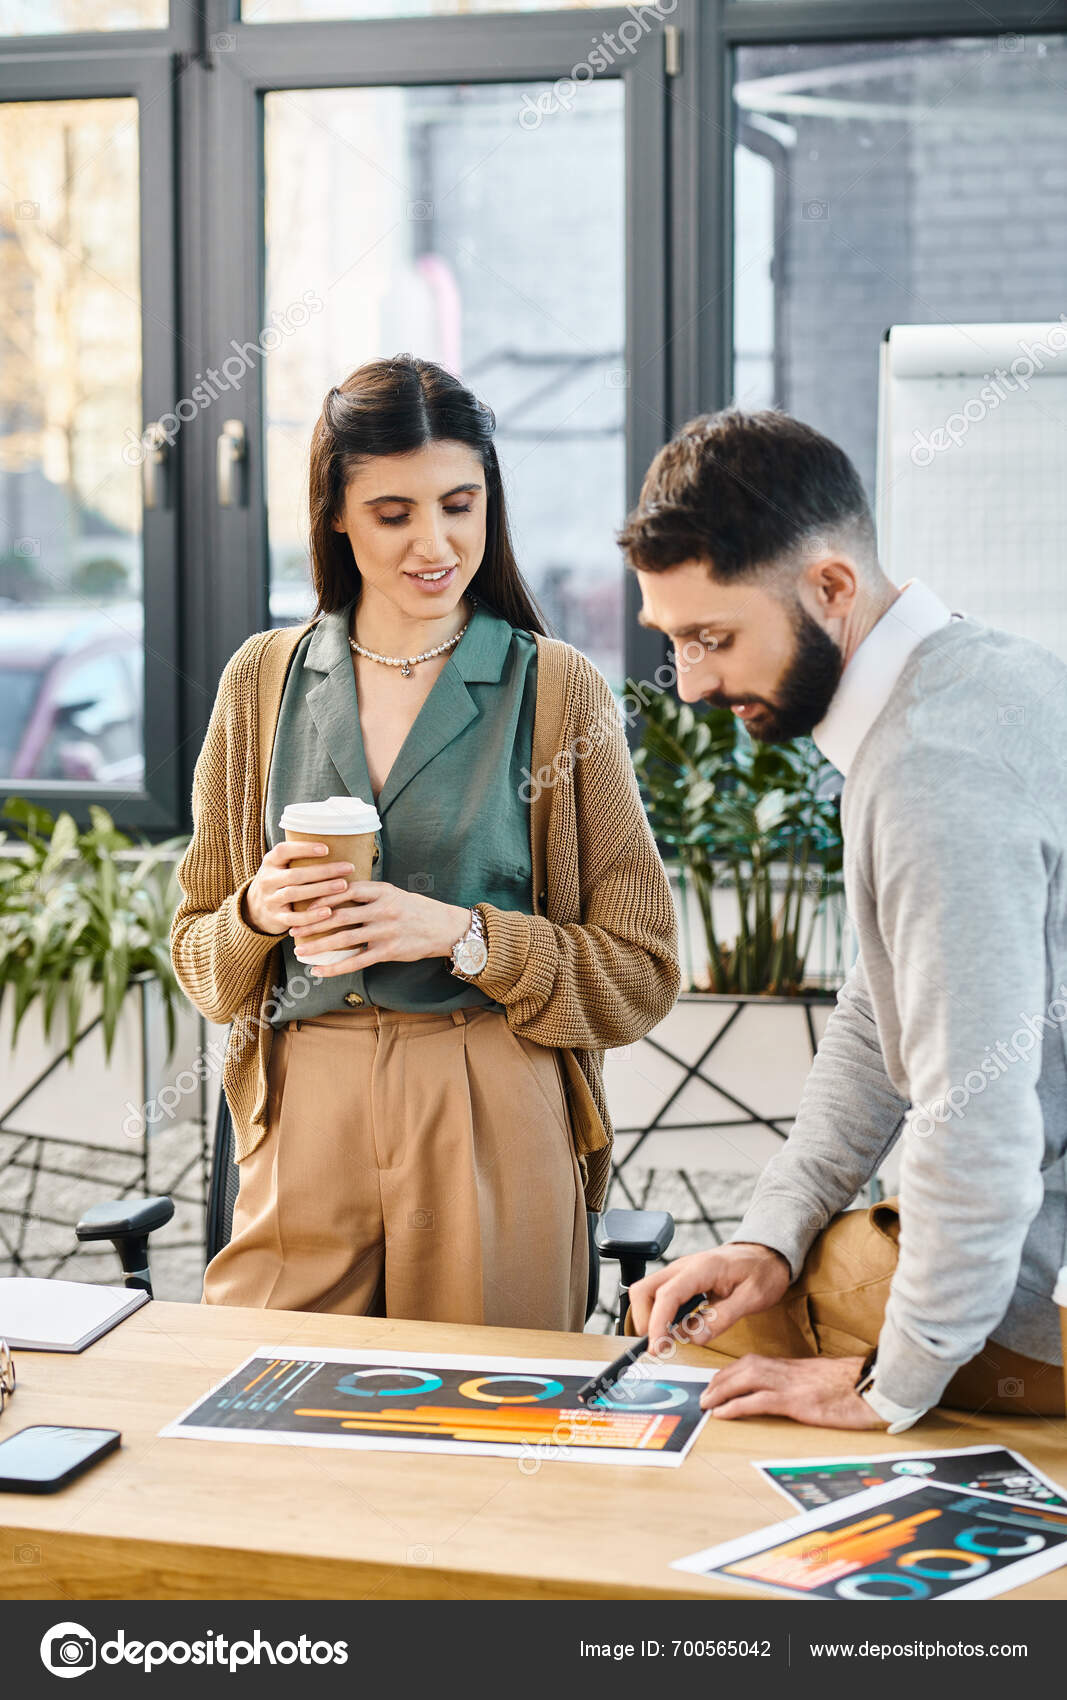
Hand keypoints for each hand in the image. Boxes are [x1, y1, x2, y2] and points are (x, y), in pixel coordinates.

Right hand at [244, 840, 355, 936]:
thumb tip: (335, 839)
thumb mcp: (280, 866)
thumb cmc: (279, 881)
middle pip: (295, 874)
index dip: (304, 849)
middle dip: (324, 871)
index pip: (283, 851)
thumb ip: (298, 856)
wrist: (255, 909)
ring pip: (295, 894)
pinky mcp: (276, 918)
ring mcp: (270, 900)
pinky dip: (311, 916)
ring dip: (321, 890)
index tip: (326, 849)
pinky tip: (329, 912)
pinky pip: (294, 918)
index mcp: (270, 862)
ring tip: (343, 886)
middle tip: (348, 868)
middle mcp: (267, 880)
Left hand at [290, 882, 470, 977]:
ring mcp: (385, 932)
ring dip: (318, 946)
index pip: (344, 890)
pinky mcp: (388, 952)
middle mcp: (382, 909)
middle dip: (312, 924)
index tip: (304, 905)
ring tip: (300, 951)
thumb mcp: (394, 893)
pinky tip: (319, 970)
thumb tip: (336, 894)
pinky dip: (334, 967)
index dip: (321, 897)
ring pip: (343, 939)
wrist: (446, 928)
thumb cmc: (416, 910)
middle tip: (294, 930)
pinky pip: (355, 961)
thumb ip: (369, 894)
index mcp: (382, 891)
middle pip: (338, 915)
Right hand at [628, 1242, 792, 1351]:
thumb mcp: (753, 1298)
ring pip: (646, 1293)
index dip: (658, 1324)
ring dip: (649, 1319)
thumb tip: (693, 1337)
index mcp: (702, 1268)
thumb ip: (723, 1317)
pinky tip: (675, 1329)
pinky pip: (658, 1296)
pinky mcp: (680, 1280)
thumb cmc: (762, 1273)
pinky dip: (658, 1315)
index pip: (667, 1295)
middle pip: (643, 1290)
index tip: (658, 1349)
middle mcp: (683, 1266)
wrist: (766, 1254)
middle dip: (644, 1321)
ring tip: (668, 1341)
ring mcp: (679, 1272)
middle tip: (660, 1346)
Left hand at [700, 1353, 886, 1428]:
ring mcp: (791, 1384)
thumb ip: (802, 1383)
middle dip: (719, 1381)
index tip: (715, 1383)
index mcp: (792, 1366)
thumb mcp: (822, 1382)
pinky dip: (737, 1405)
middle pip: (742, 1368)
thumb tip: (789, 1392)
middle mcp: (787, 1370)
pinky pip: (759, 1400)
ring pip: (744, 1380)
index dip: (730, 1373)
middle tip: (703, 1395)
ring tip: (705, 1403)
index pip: (752, 1363)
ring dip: (720, 1391)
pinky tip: (723, 1413)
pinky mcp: (797, 1400)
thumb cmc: (853, 1386)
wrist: (875, 1385)